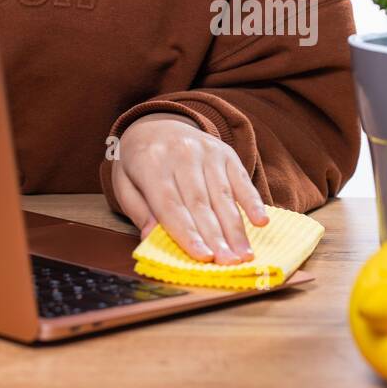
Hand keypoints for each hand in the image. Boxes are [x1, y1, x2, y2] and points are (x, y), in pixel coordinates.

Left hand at [111, 113, 268, 263]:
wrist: (157, 124)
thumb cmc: (140, 163)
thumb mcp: (126, 183)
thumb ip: (139, 210)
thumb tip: (151, 237)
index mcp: (151, 164)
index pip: (171, 205)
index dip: (188, 233)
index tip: (203, 256)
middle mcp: (181, 154)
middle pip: (200, 203)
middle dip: (216, 237)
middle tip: (229, 263)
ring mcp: (206, 151)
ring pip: (223, 195)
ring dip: (235, 228)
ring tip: (244, 254)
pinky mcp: (225, 153)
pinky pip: (241, 179)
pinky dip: (253, 202)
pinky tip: (261, 222)